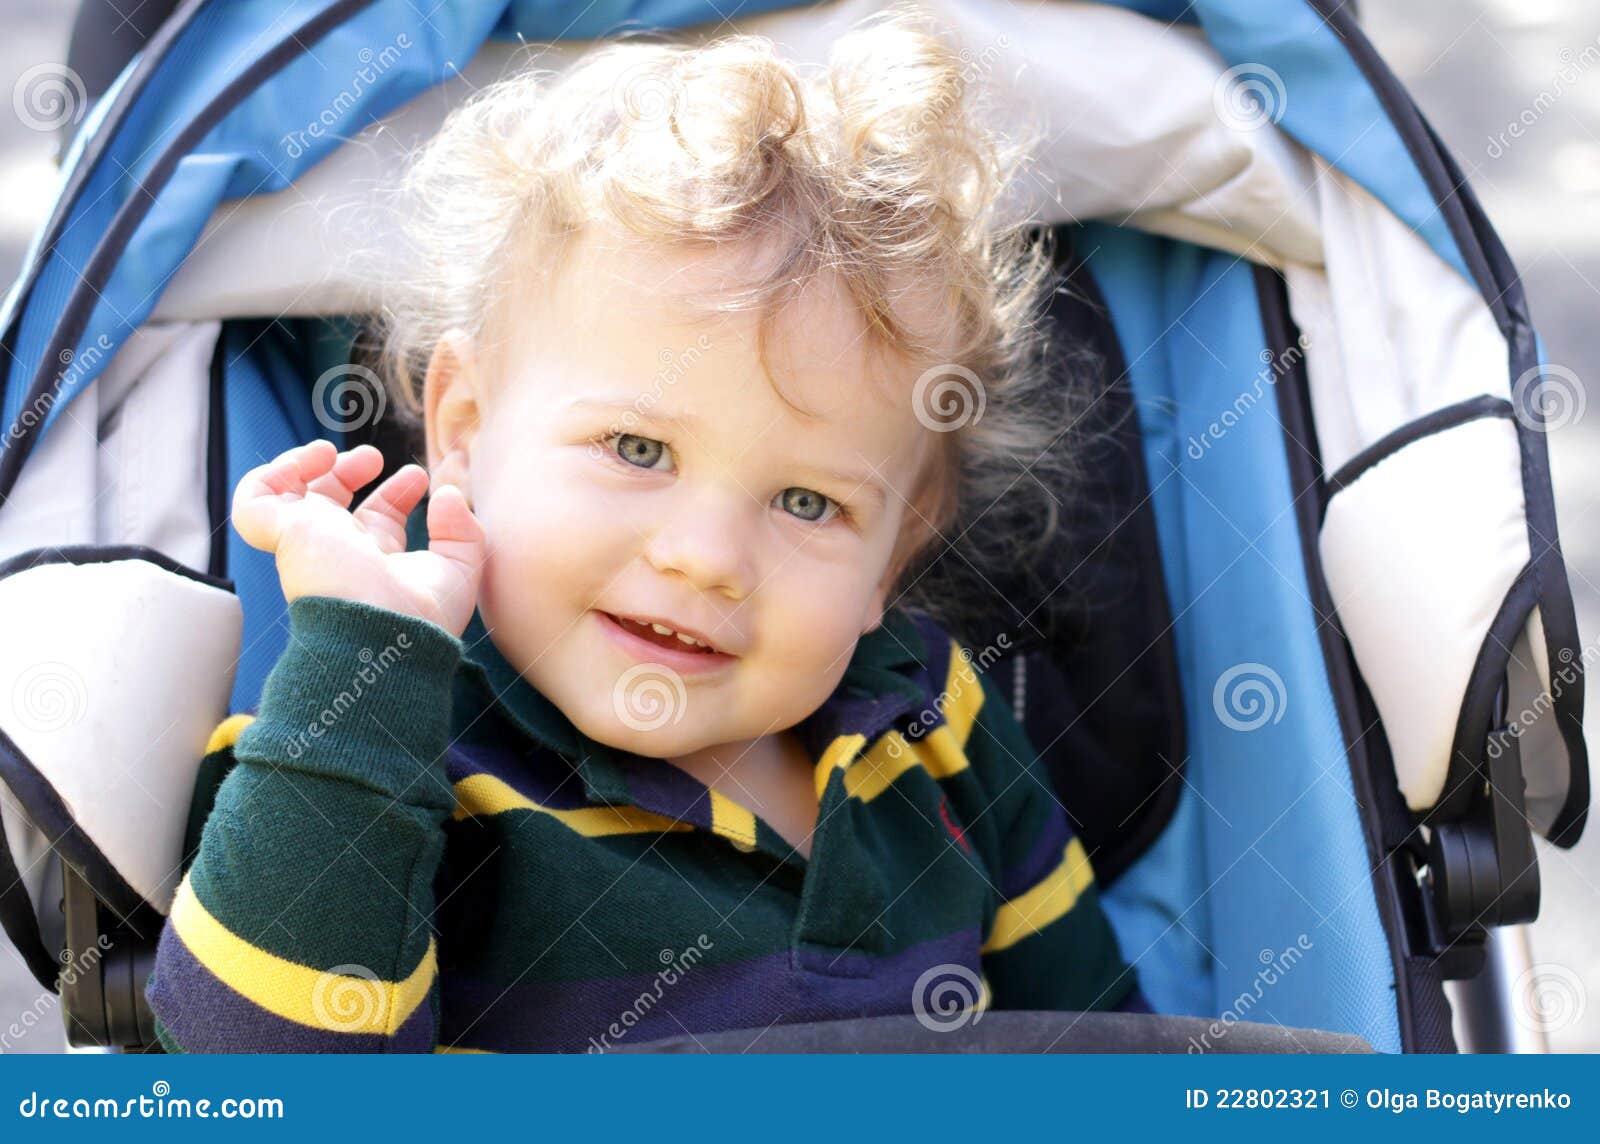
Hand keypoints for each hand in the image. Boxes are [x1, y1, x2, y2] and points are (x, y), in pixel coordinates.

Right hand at [231, 440, 486, 637]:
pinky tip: (310, 460)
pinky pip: (253, 501)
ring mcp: (308, 543)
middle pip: (332, 504)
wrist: (383, 633)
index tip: (419, 477)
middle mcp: (339, 553)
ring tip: (329, 450)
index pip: (377, 521)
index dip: (396, 494)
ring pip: (287, 500)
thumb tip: (447, 495)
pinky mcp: (282, 534)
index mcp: (376, 564)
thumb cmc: (423, 614)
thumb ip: (462, 530)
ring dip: (305, 465)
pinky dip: (272, 473)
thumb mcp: (460, 568)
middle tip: (374, 458)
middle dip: (350, 472)